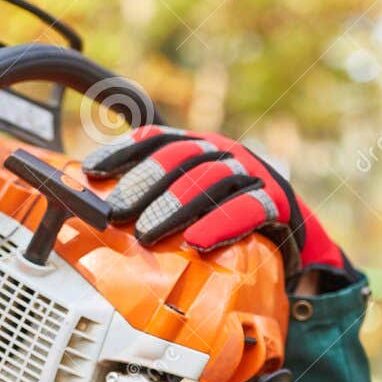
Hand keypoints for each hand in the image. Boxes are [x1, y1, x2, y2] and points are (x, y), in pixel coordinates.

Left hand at [80, 125, 346, 282]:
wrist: (290, 234)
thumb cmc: (225, 217)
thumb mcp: (190, 202)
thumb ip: (152, 201)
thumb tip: (97, 215)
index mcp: (197, 147)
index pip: (157, 139)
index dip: (123, 151)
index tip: (90, 171)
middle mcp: (222, 152)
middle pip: (180, 158)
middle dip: (144, 183)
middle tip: (115, 212)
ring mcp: (251, 173)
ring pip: (210, 180)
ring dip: (175, 205)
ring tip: (146, 232)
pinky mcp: (275, 202)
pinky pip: (248, 209)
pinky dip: (221, 223)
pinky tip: (197, 241)